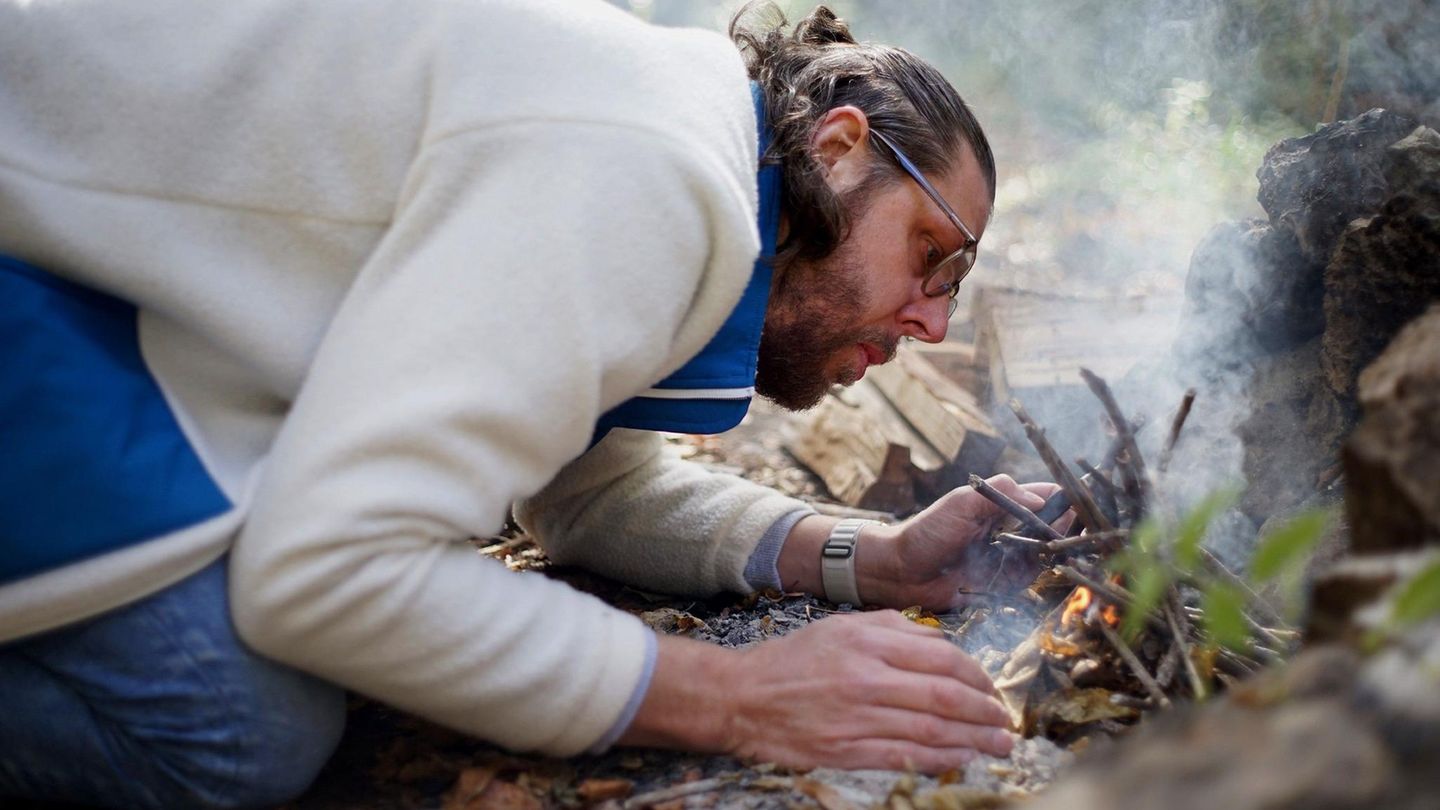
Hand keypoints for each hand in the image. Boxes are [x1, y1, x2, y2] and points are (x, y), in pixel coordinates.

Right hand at [620, 611, 1013, 771]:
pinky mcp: (846, 749)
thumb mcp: (841, 626)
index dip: (976, 675)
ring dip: (973, 739)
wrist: (741, 697)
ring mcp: (857, 716)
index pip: (941, 656)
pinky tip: (962, 759)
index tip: (992, 689)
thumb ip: (893, 628)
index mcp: (867, 640)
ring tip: (998, 745)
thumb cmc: (793, 660)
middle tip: (1006, 722)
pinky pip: (905, 756)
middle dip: (984, 711)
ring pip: (931, 729)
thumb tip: (940, 643)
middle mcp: (866, 677)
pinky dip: (940, 760)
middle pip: (944, 694)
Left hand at [866, 475, 1067, 609]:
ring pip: (1048, 549)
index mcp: (1001, 505)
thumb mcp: (961, 503)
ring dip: (1063, 544)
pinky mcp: (1006, 583)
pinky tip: (1058, 559)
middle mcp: (1010, 529)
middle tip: (1088, 520)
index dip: (1064, 496)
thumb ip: (1000, 494)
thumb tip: (1040, 497)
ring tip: (1080, 538)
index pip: (1042, 497)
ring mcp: (1010, 557)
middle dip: (1071, 521)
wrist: (901, 572)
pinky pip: (1033, 575)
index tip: (1085, 495)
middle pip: (1052, 523)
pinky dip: (1046, 568)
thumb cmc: (927, 532)